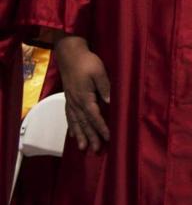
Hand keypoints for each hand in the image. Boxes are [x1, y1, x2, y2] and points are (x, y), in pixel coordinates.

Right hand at [54, 36, 110, 152]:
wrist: (70, 55)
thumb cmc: (86, 62)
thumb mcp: (99, 72)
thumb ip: (105, 87)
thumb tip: (110, 102)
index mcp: (85, 97)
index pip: (94, 116)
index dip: (101, 128)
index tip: (108, 138)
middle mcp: (76, 102)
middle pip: (84, 123)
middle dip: (91, 137)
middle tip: (96, 150)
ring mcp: (71, 101)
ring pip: (76, 122)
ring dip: (80, 135)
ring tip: (83, 148)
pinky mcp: (69, 98)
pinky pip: (69, 116)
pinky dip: (72, 126)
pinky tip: (73, 134)